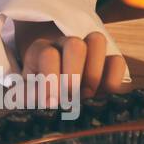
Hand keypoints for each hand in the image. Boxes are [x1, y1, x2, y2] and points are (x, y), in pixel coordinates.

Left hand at [14, 21, 128, 105]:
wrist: (51, 93)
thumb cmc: (37, 93)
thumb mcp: (26, 93)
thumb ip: (26, 95)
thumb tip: (34, 100)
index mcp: (41, 50)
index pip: (48, 55)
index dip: (50, 78)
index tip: (51, 103)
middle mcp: (64, 44)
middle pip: (75, 44)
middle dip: (75, 76)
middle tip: (71, 99)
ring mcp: (88, 50)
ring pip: (97, 41)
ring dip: (94, 73)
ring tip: (88, 97)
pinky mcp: (107, 62)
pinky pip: (117, 61)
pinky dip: (114, 78)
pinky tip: (104, 95)